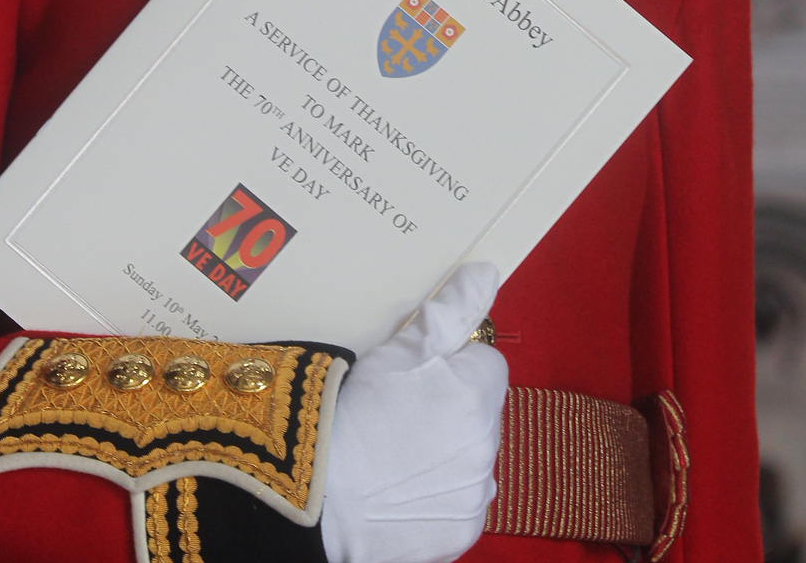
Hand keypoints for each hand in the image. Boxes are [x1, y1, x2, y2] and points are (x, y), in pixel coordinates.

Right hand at [321, 263, 507, 562]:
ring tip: (391, 456)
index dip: (449, 367)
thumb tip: (487, 274)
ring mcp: (477, 493)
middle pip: (480, 414)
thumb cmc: (349, 416)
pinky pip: (458, 503)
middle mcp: (489, 444)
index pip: (485, 366)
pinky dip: (436, 497)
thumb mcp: (395, 352)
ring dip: (445, 455)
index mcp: (478, 392)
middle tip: (396, 417)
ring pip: (470, 459)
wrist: (315, 500)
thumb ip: (450, 313)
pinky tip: (397, 490)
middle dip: (450, 410)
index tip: (412, 379)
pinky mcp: (462, 531)